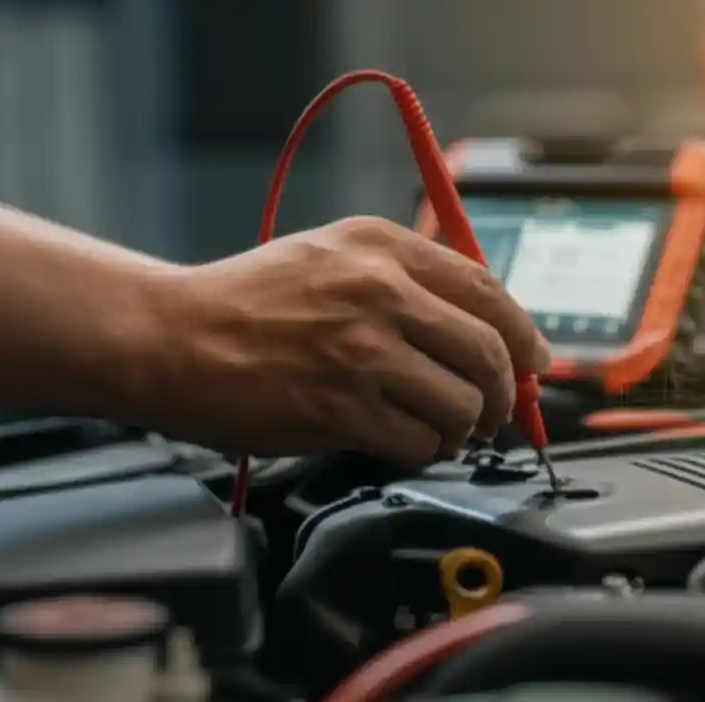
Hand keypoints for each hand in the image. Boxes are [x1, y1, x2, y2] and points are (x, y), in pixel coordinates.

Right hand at [141, 217, 547, 463]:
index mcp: (383, 248)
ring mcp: (361, 351)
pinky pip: (419, 441)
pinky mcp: (341, 407)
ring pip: (461, 404)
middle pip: (488, 353)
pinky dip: (423, 450)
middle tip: (496, 412)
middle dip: (505, 394)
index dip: (524, 336)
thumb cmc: (248, 303)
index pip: (489, 292)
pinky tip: (403, 442)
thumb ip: (405, 278)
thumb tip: (484, 327)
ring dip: (463, 429)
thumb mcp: (331, 256)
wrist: (171, 336)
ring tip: (442, 431)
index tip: (533, 363)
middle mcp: (379, 292)